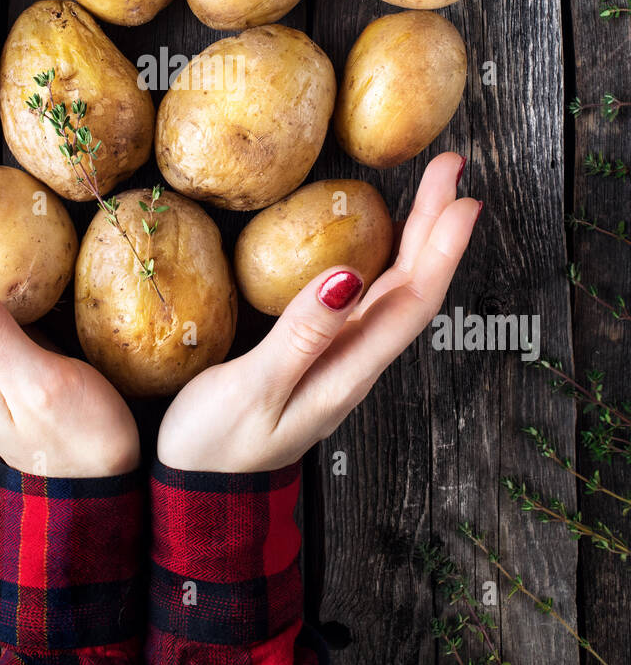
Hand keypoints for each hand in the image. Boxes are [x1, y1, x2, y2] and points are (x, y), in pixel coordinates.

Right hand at [157, 152, 479, 472]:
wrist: (200, 497)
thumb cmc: (216, 447)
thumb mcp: (255, 389)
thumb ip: (301, 335)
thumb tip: (348, 276)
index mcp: (349, 371)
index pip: (412, 301)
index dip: (441, 248)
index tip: (463, 197)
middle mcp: (355, 364)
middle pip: (412, 288)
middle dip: (435, 226)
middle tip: (452, 167)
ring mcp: (338, 361)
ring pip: (392, 292)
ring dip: (416, 239)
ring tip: (432, 193)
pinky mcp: (316, 358)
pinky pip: (365, 301)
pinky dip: (381, 260)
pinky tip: (377, 244)